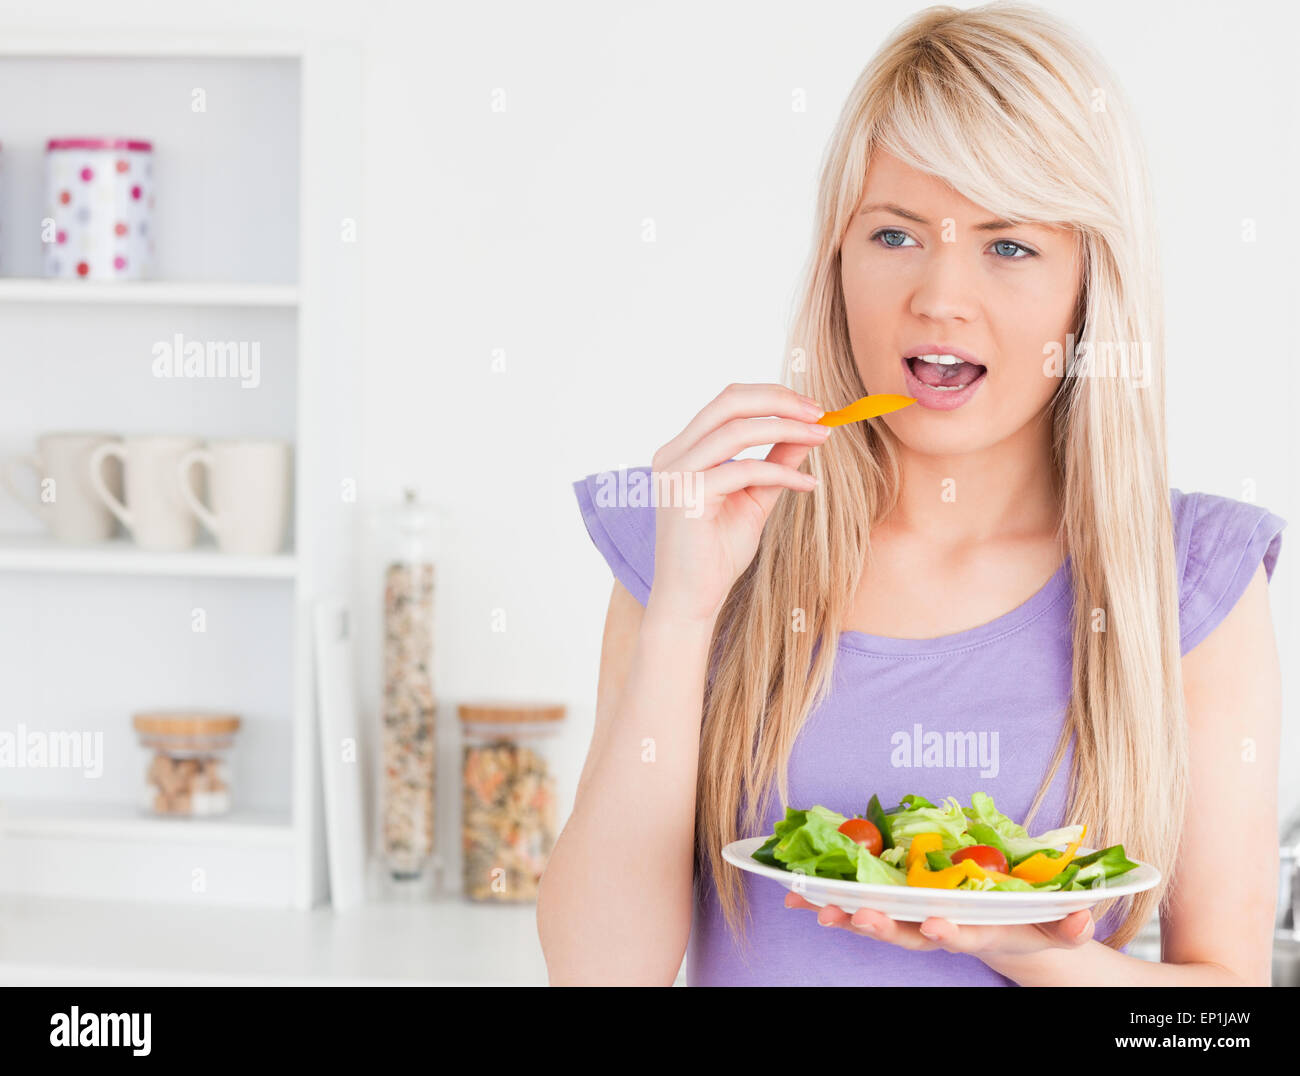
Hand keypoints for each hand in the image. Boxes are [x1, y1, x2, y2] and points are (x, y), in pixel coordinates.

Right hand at [646, 382, 829, 625]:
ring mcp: (677, 473)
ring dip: (787, 429)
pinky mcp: (687, 496)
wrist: (691, 600)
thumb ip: (776, 462)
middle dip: (780, 400)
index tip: (813, 408)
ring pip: (737, 429)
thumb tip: (809, 430)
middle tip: (820, 412)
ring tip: (822, 436)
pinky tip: (807, 485)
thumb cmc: (716, 553)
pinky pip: (744, 470)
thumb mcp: (754, 498)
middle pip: (729, 400)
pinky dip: (782, 472)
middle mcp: (673, 454)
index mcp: (683, 450)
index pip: (728, 402)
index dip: (772, 397)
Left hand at [784, 891, 1094, 955]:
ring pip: (879, 920)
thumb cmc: (1030, 925)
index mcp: (979, 930)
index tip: (934, 925)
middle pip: (907, 933)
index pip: (962, 934)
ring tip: (812, 907)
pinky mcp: (899, 903)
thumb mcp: (1056, 928)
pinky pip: (860, 901)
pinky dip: (830, 898)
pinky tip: (795, 891)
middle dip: (880, 927)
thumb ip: (1068, 925)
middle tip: (852, 917)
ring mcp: (917, 917)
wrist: (1010, 937)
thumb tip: (1083, 918)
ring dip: (845, 913)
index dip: (947, 930)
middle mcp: (942, 927)